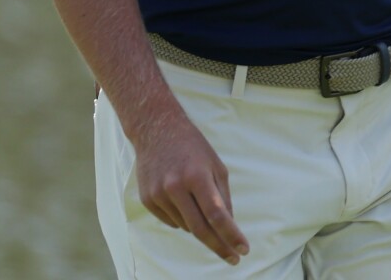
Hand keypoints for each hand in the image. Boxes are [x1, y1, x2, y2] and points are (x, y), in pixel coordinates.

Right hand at [131, 112, 249, 264]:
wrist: (157, 131)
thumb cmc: (193, 148)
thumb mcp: (216, 167)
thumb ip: (223, 196)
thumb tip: (229, 225)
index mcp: (197, 177)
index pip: (217, 214)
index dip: (230, 235)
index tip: (243, 249)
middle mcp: (175, 188)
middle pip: (200, 228)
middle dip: (219, 246)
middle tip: (233, 258)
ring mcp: (158, 195)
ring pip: (186, 226)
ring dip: (199, 225)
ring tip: (199, 202)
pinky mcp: (147, 200)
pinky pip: (171, 221)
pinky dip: (183, 219)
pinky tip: (184, 202)